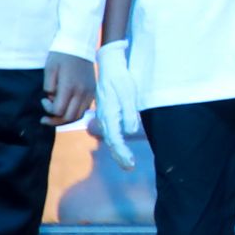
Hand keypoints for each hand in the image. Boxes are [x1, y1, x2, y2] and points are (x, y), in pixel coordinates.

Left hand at [42, 51, 95, 126]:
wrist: (79, 45)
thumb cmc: (61, 56)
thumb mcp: (49, 69)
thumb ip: (48, 87)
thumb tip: (51, 99)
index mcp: (69, 86)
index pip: (58, 111)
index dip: (48, 110)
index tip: (43, 100)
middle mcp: (82, 92)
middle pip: (69, 117)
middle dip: (55, 120)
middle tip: (46, 116)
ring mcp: (89, 93)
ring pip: (78, 116)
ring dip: (66, 118)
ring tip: (56, 114)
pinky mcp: (93, 91)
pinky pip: (84, 109)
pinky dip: (74, 112)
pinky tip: (67, 107)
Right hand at [93, 42, 144, 170]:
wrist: (110, 67)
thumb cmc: (120, 79)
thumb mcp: (128, 94)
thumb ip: (129, 112)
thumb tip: (130, 131)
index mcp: (109, 115)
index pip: (115, 140)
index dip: (122, 153)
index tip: (130, 163)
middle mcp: (104, 118)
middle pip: (111, 142)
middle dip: (120, 156)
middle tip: (129, 167)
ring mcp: (104, 116)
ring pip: (110, 138)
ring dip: (118, 151)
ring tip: (126, 162)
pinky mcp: (107, 113)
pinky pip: (110, 132)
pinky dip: (116, 142)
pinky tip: (120, 146)